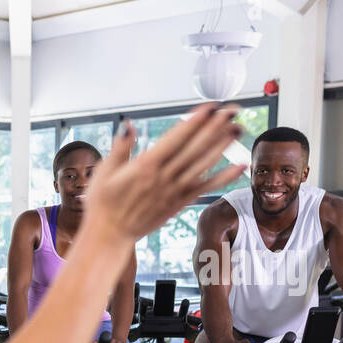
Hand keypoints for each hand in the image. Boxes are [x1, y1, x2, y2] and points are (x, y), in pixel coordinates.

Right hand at [86, 105, 246, 241]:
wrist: (109, 235)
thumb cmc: (102, 203)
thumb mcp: (104, 171)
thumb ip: (120, 147)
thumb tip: (129, 125)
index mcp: (145, 166)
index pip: (175, 138)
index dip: (195, 121)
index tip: (210, 107)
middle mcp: (163, 178)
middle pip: (195, 147)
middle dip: (216, 127)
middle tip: (232, 110)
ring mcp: (173, 191)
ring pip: (204, 164)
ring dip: (223, 145)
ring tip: (239, 128)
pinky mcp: (179, 203)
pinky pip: (206, 188)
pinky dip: (224, 177)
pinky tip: (240, 166)